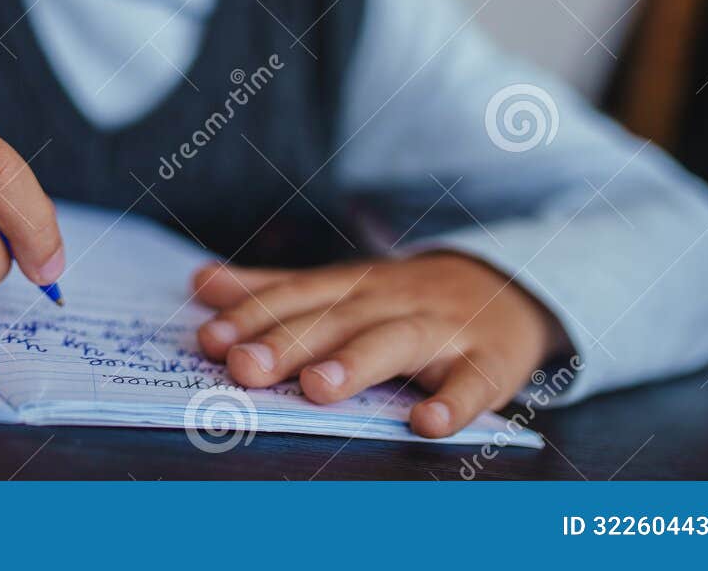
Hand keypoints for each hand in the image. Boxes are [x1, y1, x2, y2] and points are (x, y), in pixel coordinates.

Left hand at [193, 253, 566, 437]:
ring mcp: (443, 328)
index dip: (253, 317)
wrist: (505, 288)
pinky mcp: (490, 360)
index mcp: (352, 285)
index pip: (297, 296)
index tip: (210, 341)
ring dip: (356, 363)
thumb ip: (273, 290)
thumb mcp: (342, 287)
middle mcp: (392, 300)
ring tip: (317, 388)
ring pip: (396, 341)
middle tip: (245, 367)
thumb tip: (201, 283)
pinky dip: (455, 402)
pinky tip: (427, 423)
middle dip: (288, 342)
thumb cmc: (404, 299)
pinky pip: (475, 383)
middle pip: (336, 319)